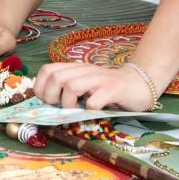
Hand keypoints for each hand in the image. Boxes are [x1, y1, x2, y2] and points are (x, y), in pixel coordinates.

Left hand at [33, 62, 153, 111]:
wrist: (138, 85)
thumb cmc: (106, 89)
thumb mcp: (84, 85)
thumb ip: (66, 88)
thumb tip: (45, 103)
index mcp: (75, 68)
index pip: (47, 70)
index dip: (41, 87)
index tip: (47, 101)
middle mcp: (85, 70)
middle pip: (56, 78)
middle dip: (51, 97)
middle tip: (60, 108)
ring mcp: (99, 79)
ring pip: (71, 86)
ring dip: (68, 103)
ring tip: (75, 110)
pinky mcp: (113, 90)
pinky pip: (95, 101)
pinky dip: (90, 109)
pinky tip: (93, 111)